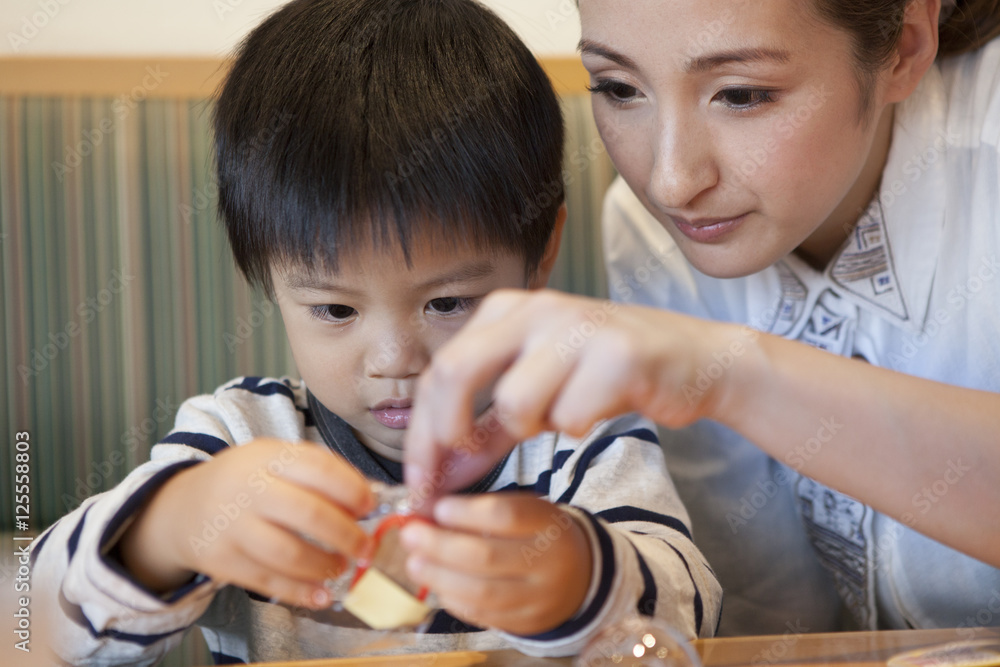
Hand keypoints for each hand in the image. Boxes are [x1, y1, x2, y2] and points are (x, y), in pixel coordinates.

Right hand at [118, 439, 374, 608]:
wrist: (181, 506)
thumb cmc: (246, 481)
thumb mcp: (276, 460)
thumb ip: (318, 473)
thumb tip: (369, 496)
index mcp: (269, 456)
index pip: (319, 468)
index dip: (352, 489)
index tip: (370, 506)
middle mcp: (249, 488)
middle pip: (308, 513)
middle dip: (346, 534)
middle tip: (365, 547)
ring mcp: (232, 526)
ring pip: (288, 552)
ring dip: (324, 565)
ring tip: (341, 567)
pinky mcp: (221, 560)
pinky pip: (267, 581)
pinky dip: (300, 592)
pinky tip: (321, 595)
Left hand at [400, 493, 592, 635]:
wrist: (581, 577)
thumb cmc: (540, 536)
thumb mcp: (527, 511)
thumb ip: (483, 510)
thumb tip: (428, 512)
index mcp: (550, 526)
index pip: (506, 516)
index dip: (466, 512)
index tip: (437, 507)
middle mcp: (548, 564)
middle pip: (487, 556)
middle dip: (440, 546)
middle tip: (411, 535)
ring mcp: (538, 599)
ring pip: (481, 592)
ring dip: (439, 577)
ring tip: (414, 562)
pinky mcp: (526, 624)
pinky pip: (482, 615)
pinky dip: (453, 599)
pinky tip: (437, 584)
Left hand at [405, 289, 736, 493]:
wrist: (694, 361)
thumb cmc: (607, 376)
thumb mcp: (537, 392)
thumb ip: (485, 430)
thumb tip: (438, 474)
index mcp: (507, 309)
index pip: (441, 368)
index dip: (421, 431)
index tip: (419, 480)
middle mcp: (536, 308)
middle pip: (456, 371)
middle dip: (446, 432)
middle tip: (457, 469)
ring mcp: (577, 327)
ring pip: (516, 403)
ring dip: (535, 428)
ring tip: (565, 414)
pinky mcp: (617, 355)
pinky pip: (570, 418)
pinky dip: (578, 427)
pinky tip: (599, 408)